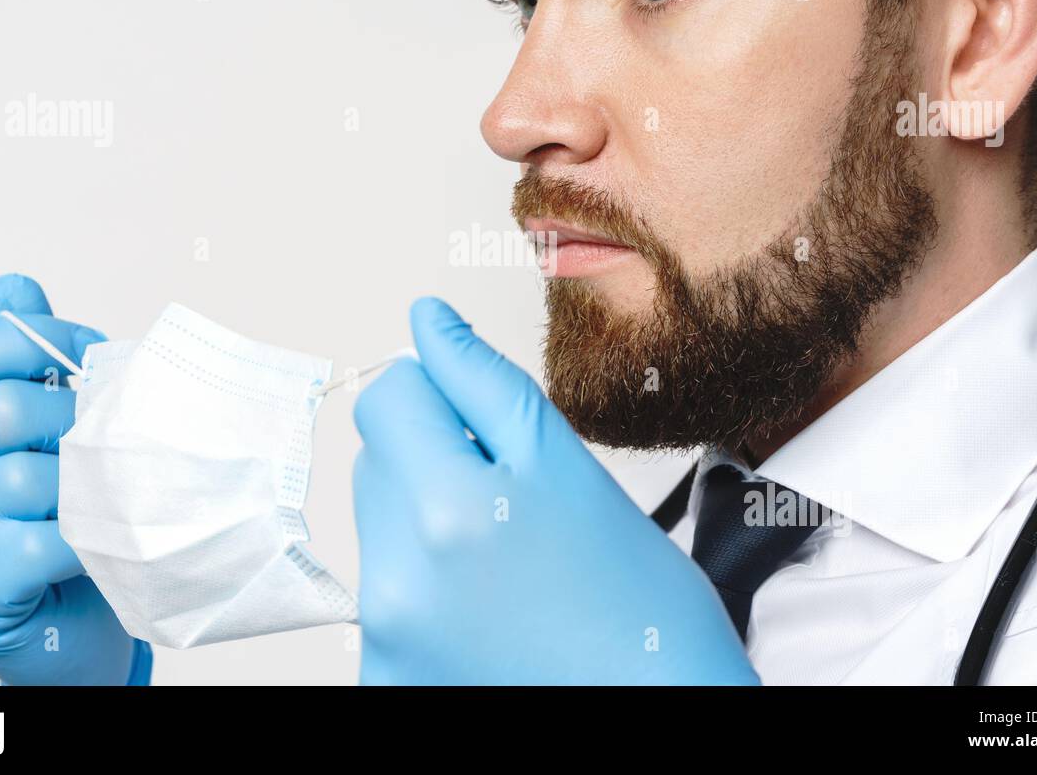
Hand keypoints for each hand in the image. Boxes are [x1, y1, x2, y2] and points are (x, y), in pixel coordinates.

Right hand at [0, 274, 148, 684]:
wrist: (61, 627)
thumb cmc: (53, 513)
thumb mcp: (38, 429)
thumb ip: (25, 360)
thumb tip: (13, 282)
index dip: (35, 340)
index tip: (93, 356)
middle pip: (3, 411)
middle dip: (74, 424)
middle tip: (109, 447)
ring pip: (28, 479)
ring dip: (88, 488)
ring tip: (111, 501)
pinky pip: (44, 542)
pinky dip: (89, 539)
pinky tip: (105, 544)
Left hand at [353, 297, 758, 684]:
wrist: (661, 714)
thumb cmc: (640, 607)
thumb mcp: (569, 467)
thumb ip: (483, 382)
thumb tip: (426, 322)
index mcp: (442, 510)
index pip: (385, 399)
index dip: (437, 393)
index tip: (480, 420)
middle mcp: (394, 581)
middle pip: (376, 463)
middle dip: (433, 459)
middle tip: (516, 503)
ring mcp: (385, 640)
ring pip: (379, 528)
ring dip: (426, 522)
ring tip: (509, 561)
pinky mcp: (388, 678)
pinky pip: (385, 595)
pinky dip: (424, 587)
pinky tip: (489, 607)